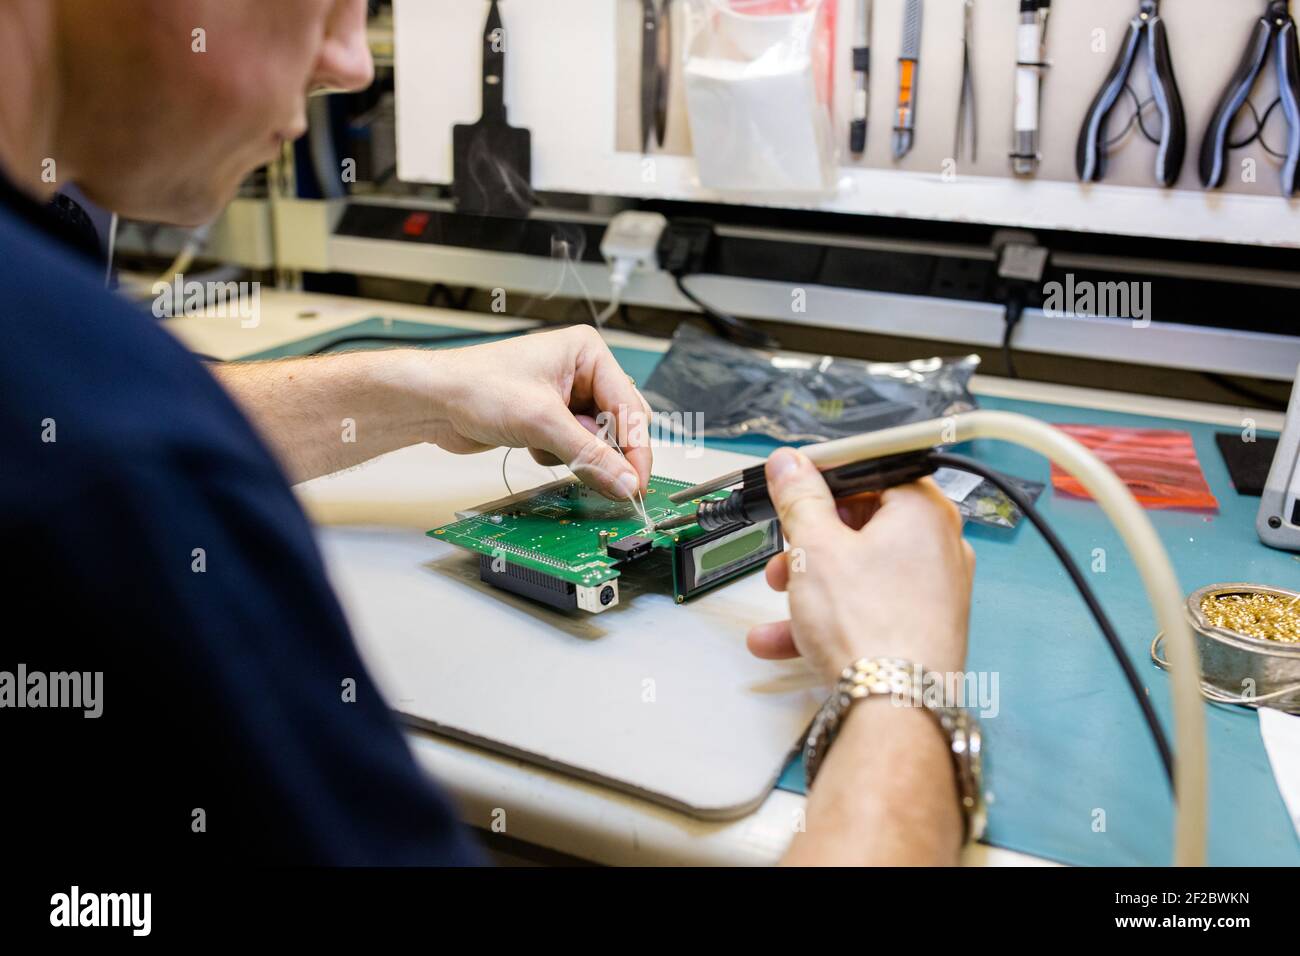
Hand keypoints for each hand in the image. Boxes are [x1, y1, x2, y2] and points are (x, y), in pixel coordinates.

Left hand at [423, 326, 651, 498]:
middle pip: (619, 425)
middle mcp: (581, 372)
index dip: (637, 449)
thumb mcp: (542, 421)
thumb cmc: (476, 386)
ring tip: (547, 447)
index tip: (637, 483)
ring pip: (596, 441)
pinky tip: (531, 446)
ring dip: (576, 454)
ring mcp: (565, 398)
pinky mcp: (548, 420)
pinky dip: (557, 455)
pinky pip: (573, 448)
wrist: (431, 402)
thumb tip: (624, 481)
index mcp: (588, 353)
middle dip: (606, 452)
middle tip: (610, 483)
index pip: (630, 406)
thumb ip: (589, 454)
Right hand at [747, 448, 973, 682]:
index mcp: (923, 510)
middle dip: (811, 541)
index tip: (791, 490)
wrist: (896, 708)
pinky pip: (869, 609)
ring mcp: (935, 592)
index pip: (871, 471)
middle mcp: (939, 547)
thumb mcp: (816, 548)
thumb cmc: (868, 624)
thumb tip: (790, 463)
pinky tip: (781, 639)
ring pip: (862, 572)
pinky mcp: (922, 630)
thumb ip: (800, 498)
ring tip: (776, 600)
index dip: (824, 480)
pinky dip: (829, 617)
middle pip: (864, 524)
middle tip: (782, 554)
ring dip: (811, 583)